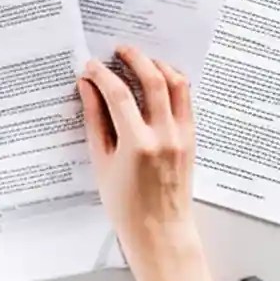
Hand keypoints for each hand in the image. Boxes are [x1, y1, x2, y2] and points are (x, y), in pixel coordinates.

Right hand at [78, 47, 213, 280]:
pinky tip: (159, 79)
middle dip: (134, 58)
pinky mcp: (192, 138)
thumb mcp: (102, 163)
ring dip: (158, 65)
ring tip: (141, 59)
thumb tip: (87, 88)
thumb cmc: (126, 205)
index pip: (119, 95)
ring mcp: (182, 136)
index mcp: (137, 144)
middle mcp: (164, 136)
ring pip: (177, 84)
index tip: (91, 66)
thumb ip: (95, 121)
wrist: (160, 231)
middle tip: (118, 50)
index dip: (102, 74)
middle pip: (152, 80)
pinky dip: (174, 82)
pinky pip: (186, 100)